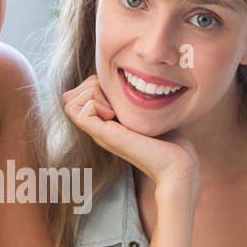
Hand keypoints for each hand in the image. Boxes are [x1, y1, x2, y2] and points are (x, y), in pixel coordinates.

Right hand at [62, 75, 199, 198]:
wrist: (177, 166)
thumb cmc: (171, 141)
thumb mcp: (149, 112)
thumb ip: (135, 101)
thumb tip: (132, 80)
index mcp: (106, 122)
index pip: (80, 93)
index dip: (95, 84)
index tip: (119, 94)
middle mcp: (99, 128)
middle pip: (70, 97)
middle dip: (89, 86)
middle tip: (116, 99)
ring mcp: (99, 133)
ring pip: (70, 102)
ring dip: (92, 94)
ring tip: (115, 107)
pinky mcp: (103, 136)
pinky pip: (78, 112)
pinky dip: (94, 104)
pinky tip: (115, 114)